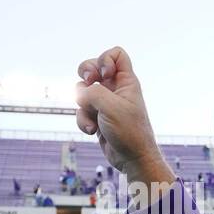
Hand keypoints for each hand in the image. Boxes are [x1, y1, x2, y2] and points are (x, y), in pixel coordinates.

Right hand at [75, 47, 173, 186]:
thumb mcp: (110, 106)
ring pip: (82, 90)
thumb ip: (92, 91)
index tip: (105, 76)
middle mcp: (116, 89)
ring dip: (83, 105)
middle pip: (93, 66)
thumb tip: (80, 92)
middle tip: (87, 82)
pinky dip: (82, 120)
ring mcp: (105, 102)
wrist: (132, 159)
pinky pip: (81, 110)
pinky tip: (92, 131)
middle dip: (85, 72)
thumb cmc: (129, 132)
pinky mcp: (97, 115)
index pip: (116, 54)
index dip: (105, 60)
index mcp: (126, 82)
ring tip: (94, 119)